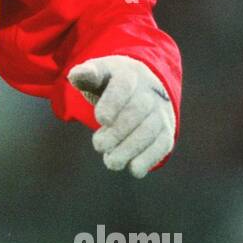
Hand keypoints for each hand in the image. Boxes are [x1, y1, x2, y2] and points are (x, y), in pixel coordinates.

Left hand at [67, 54, 175, 177]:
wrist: (141, 89)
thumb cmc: (111, 85)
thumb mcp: (97, 76)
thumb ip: (86, 76)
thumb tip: (76, 75)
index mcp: (128, 74)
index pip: (123, 85)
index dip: (112, 103)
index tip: (101, 119)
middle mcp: (149, 92)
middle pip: (137, 110)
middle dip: (117, 132)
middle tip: (99, 145)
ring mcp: (160, 111)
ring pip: (150, 130)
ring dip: (130, 149)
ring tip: (111, 161)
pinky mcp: (166, 131)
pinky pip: (163, 144)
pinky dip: (149, 159)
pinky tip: (133, 168)